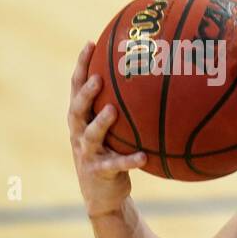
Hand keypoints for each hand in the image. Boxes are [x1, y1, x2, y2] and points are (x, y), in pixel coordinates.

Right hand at [67, 41, 146, 217]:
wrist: (104, 194)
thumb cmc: (114, 154)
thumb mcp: (118, 129)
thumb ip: (127, 108)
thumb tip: (159, 79)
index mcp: (83, 119)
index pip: (78, 87)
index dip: (82, 66)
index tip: (91, 43)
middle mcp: (80, 133)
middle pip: (77, 108)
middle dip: (85, 93)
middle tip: (98, 78)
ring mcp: (87, 153)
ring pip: (90, 135)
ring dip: (100, 123)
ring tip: (112, 111)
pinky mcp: (100, 172)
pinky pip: (115, 165)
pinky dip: (129, 161)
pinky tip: (144, 157)